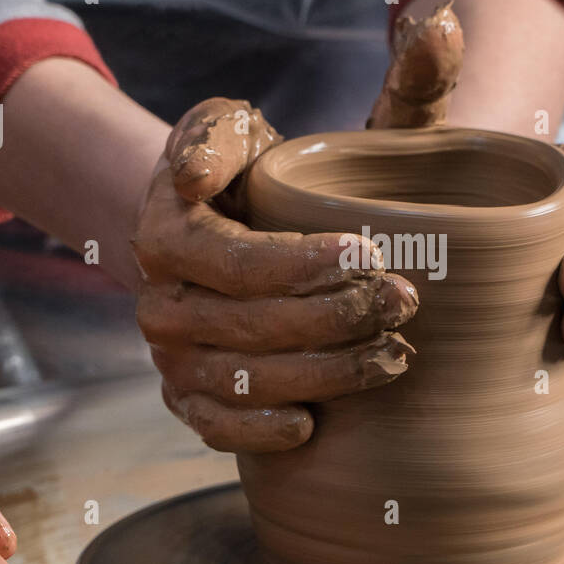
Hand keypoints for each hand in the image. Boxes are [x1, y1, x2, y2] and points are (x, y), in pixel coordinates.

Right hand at [133, 99, 418, 453]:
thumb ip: (213, 135)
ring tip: (392, 356)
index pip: (241, 264)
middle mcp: (160, 307)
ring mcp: (172, 359)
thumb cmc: (235, 171)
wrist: (206, 225)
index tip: (370, 254)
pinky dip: (260, 432)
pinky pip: (217, 428)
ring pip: (247, 382)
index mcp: (164, 239)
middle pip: (255, 327)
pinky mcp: (187, 398)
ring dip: (325, 375)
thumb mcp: (225, 130)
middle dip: (338, 318)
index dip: (306, 265)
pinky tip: (311, 425)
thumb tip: (190, 176)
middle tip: (403, 302)